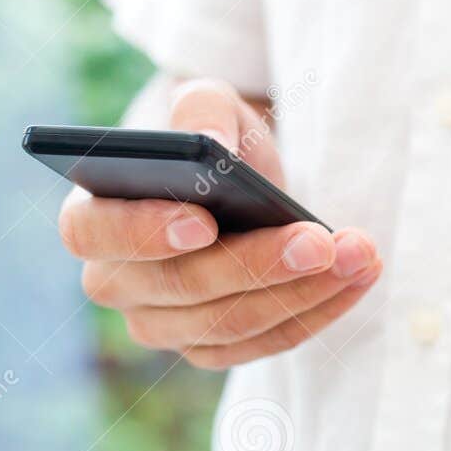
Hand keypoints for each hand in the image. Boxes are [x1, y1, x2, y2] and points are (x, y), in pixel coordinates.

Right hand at [59, 79, 381, 368]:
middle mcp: (116, 282)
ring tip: (359, 252)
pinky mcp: (212, 346)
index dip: (144, 232)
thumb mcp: (208, 104)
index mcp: (90, 217)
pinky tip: (359, 274)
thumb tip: (213, 150)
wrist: (240, 177)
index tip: (203, 222)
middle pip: (182, 287)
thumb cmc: (212, 137)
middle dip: (258, 264)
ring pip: (232, 322)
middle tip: (319, 240)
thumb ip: (201, 112)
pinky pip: (267, 341)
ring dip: (304, 291)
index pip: (95, 234)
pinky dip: (319, 310)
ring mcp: (161, 324)